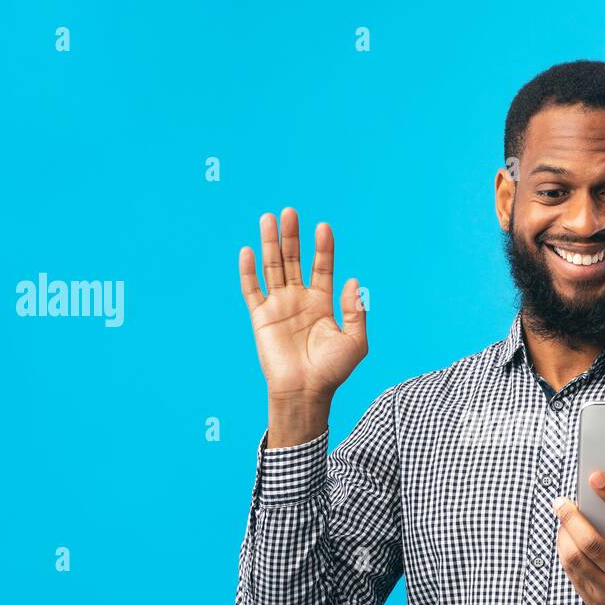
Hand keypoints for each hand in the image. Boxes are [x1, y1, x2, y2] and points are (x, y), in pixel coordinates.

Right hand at [238, 208, 366, 401]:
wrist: (306, 392)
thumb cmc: (333, 371)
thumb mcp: (356, 341)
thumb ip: (356, 311)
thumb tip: (353, 281)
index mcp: (323, 303)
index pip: (322, 267)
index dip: (323, 248)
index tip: (324, 227)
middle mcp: (299, 300)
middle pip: (294, 260)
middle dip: (292, 237)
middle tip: (290, 212)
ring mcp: (279, 307)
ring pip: (272, 268)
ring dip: (270, 243)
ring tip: (269, 218)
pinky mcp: (260, 317)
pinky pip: (252, 290)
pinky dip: (248, 271)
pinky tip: (248, 250)